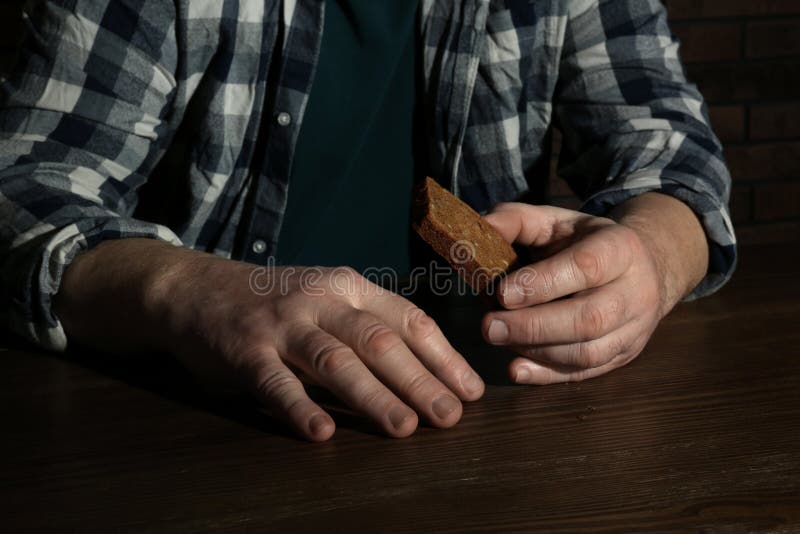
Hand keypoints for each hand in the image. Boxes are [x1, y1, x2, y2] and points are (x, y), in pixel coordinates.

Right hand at [161, 258, 484, 440]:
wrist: (196, 287)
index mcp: (348, 288)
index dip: (442, 357)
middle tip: (450, 417)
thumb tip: (427, 370)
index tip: (471, 391)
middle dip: (420, 381)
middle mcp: (320, 301)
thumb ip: (366, 324)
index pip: (408, 320)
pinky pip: (274, 381)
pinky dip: (299, 406)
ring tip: (404, 428)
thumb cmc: (275, 302)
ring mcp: (282, 324)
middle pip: (379, 342)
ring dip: (373, 396)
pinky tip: (321, 432)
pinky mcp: (244, 349)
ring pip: (335, 361)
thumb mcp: (326, 297)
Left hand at [480, 198, 692, 384]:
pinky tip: (517, 369)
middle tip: (489, 326)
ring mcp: (634, 328)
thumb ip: (517, 220)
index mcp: (620, 248)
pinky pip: (586, 373)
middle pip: (589, 318)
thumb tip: (481, 228)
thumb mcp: (556, 221)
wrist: (644, 266)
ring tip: (500, 339)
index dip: (542, 283)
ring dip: (536, 351)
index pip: (586, 267)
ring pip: (588, 353)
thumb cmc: (587, 242)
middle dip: (533, 326)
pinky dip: (547, 375)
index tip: (502, 294)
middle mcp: (635, 290)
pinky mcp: (624, 355)